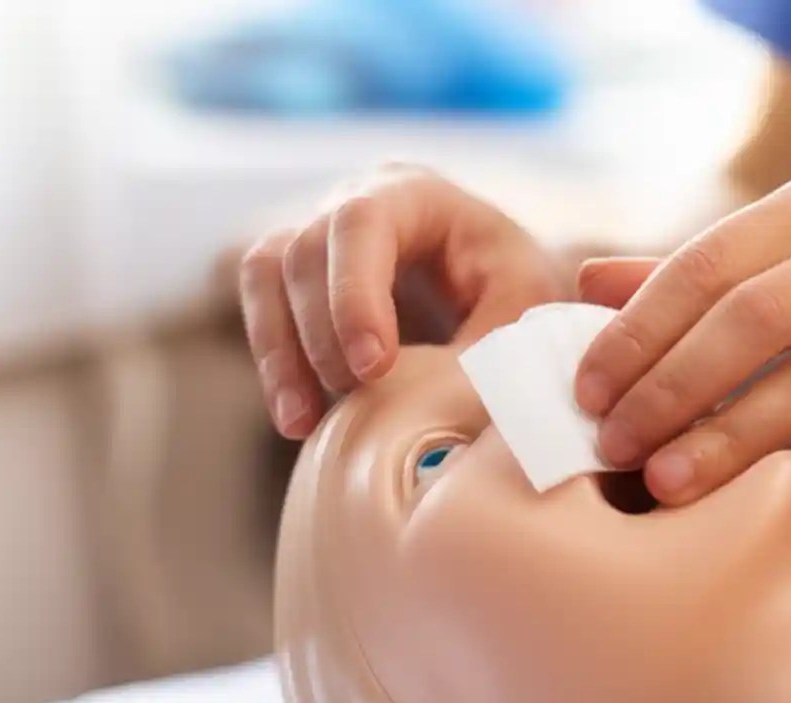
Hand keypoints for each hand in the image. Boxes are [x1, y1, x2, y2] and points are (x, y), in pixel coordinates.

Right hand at [239, 164, 563, 437]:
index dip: (355, 293)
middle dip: (322, 331)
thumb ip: (491, 336)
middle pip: (305, 249)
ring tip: (303, 422)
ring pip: (268, 276)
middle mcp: (355, 202)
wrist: (501, 290)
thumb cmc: (516, 285)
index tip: (374, 366)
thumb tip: (452, 395)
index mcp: (415, 193)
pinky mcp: (299, 282)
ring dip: (281, 352)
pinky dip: (277, 366)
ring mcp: (319, 236)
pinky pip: (264, 311)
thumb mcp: (526, 301)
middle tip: (355, 394)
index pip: (361, 223)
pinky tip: (299, 421)